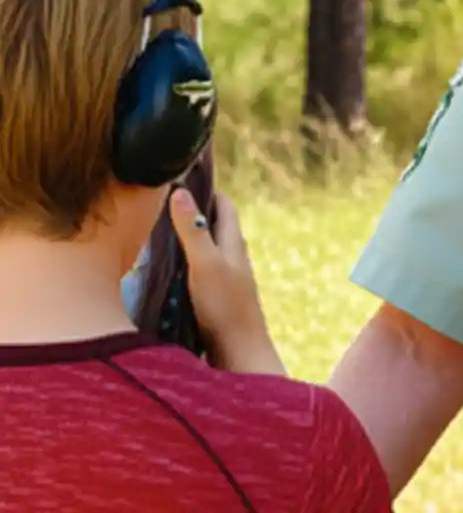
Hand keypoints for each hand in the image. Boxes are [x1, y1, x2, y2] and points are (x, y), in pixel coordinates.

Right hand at [168, 187, 286, 375]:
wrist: (239, 353)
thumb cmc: (224, 307)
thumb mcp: (204, 264)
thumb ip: (193, 231)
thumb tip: (180, 192)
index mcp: (233, 244)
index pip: (224, 205)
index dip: (206, 189)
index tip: (183, 176)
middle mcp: (233, 258)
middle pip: (214, 226)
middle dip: (194, 211)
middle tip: (162, 201)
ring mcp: (226, 278)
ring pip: (206, 249)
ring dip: (187, 238)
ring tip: (157, 232)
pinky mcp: (216, 298)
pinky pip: (199, 270)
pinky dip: (184, 262)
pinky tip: (166, 271)